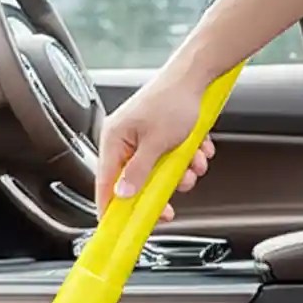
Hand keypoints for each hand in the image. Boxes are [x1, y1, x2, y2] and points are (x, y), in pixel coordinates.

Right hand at [95, 71, 216, 221]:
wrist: (198, 74)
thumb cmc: (174, 99)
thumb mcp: (157, 144)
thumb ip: (139, 172)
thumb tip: (122, 195)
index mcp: (114, 139)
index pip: (105, 183)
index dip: (111, 208)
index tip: (117, 228)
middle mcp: (124, 139)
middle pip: (135, 181)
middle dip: (160, 188)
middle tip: (170, 203)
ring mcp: (142, 136)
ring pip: (158, 172)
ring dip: (180, 173)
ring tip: (193, 163)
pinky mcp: (160, 134)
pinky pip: (171, 159)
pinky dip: (186, 158)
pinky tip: (197, 149)